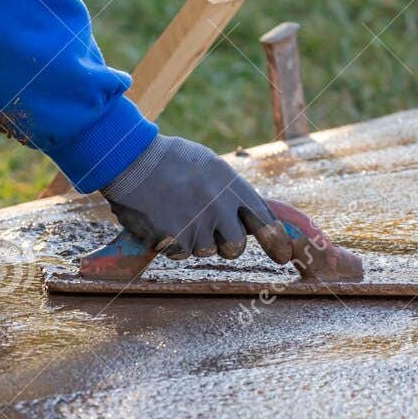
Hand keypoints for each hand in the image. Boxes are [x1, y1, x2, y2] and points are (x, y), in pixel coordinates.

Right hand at [100, 134, 292, 261]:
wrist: (132, 161)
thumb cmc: (170, 162)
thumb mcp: (210, 167)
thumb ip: (230, 193)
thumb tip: (247, 216)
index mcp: (233, 187)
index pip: (265, 221)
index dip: (277, 242)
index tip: (285, 257)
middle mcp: (221, 207)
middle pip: (236, 247)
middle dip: (224, 244)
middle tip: (205, 229)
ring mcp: (198, 225)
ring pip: (204, 251)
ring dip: (190, 240)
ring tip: (174, 213)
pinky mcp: (176, 240)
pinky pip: (179, 253)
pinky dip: (168, 242)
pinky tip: (160, 219)